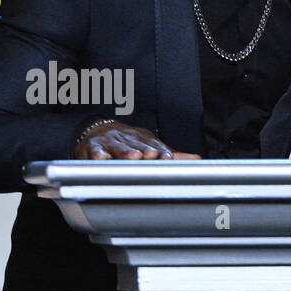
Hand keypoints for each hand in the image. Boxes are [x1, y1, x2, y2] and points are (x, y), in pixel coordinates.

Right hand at [75, 121, 199, 160]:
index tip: (167, 156)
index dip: (161, 151)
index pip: (155, 145)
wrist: (98, 131)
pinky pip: (96, 151)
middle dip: (145, 150)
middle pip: (137, 146)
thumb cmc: (129, 143)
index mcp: (144, 140)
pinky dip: (98, 154)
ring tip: (133, 156)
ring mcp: (111, 143)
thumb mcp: (151, 145)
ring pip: (119, 147)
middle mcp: (129, 139)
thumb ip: (172, 154)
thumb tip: (197, 159)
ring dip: (126, 152)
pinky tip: (102, 158)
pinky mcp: (94, 148)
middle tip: (152, 155)